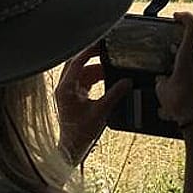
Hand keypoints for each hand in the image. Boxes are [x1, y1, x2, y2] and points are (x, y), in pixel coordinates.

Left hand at [55, 43, 130, 164]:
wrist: (71, 149)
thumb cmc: (80, 134)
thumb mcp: (100, 112)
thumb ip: (114, 95)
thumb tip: (127, 81)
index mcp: (66, 88)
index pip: (77, 62)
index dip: (89, 51)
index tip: (102, 43)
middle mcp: (65, 87)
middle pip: (77, 63)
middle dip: (92, 56)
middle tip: (107, 49)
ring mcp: (68, 91)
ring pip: (82, 71)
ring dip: (96, 68)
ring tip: (111, 65)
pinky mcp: (74, 96)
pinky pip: (85, 80)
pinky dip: (96, 77)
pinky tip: (107, 77)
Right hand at [155, 12, 192, 127]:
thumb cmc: (181, 104)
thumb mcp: (162, 89)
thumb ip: (161, 79)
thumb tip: (162, 78)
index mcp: (190, 55)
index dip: (185, 16)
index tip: (175, 16)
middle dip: (191, 26)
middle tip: (178, 29)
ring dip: (192, 43)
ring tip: (176, 51)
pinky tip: (180, 68)